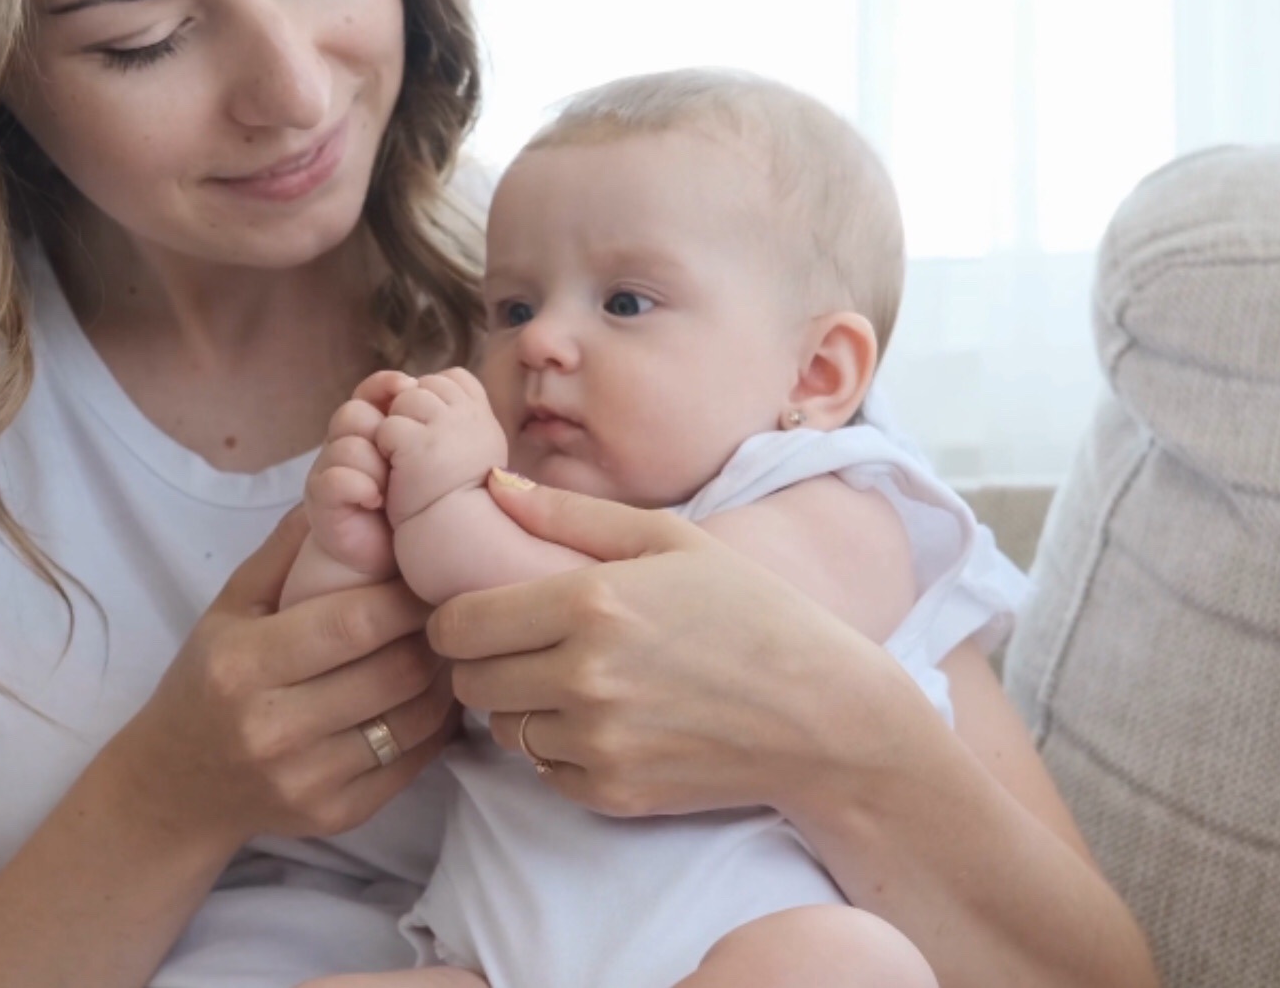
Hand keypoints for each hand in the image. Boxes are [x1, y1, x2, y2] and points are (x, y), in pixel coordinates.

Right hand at [114, 508, 459, 847]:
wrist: (176, 786)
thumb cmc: (207, 680)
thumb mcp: (229, 606)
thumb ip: (286, 550)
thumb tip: (349, 486)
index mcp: (244, 665)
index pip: (355, 623)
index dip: (407, 593)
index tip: (427, 570)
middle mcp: (274, 728)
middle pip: (397, 671)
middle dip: (435, 632)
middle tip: (451, 604)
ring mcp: (308, 780)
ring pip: (416, 718)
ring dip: (445, 677)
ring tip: (448, 645)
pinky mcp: (337, 816)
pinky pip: (414, 762)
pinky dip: (435, 723)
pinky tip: (431, 694)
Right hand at [303, 372, 416, 582]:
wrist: (390, 554)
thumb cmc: (413, 505)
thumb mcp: (430, 463)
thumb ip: (434, 430)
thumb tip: (449, 394)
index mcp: (373, 427)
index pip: (371, 391)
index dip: (386, 385)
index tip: (408, 386)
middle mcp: (346, 442)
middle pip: (354, 413)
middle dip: (382, 430)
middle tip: (401, 457)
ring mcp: (331, 468)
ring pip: (346, 445)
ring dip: (374, 465)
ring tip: (392, 488)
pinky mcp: (322, 498)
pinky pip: (335, 479)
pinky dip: (359, 486)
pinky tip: (377, 500)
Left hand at [376, 368, 509, 523]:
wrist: (452, 535)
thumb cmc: (458, 497)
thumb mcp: (472, 450)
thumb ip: (460, 418)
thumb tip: (435, 387)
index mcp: (483, 417)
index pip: (455, 378)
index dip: (434, 396)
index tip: (431, 431)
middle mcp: (469, 416)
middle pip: (426, 385)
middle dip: (411, 410)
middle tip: (416, 450)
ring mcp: (444, 427)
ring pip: (405, 400)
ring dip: (397, 427)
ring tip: (408, 460)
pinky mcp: (417, 444)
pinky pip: (388, 427)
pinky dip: (385, 448)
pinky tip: (398, 472)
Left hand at [427, 475, 927, 819]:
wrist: (823, 715)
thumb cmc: (752, 612)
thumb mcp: (670, 540)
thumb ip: (571, 515)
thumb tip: (493, 488)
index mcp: (590, 601)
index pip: (458, 625)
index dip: (455, 620)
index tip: (478, 616)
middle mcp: (584, 676)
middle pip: (468, 682)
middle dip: (485, 663)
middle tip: (528, 648)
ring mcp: (597, 741)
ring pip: (502, 729)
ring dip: (523, 707)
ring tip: (577, 683)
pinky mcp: (613, 792)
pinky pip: (544, 771)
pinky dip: (561, 750)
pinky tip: (610, 722)